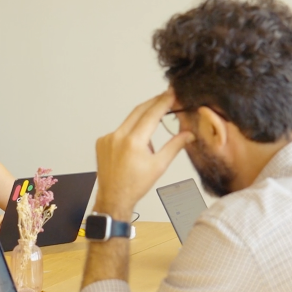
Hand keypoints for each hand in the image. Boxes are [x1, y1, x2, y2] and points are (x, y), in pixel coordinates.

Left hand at [93, 90, 194, 218]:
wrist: (114, 197)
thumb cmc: (136, 185)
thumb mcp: (159, 165)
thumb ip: (175, 146)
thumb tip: (189, 134)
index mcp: (134, 142)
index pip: (152, 114)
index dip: (164, 101)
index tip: (172, 93)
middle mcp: (118, 137)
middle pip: (139, 111)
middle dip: (154, 103)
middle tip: (166, 97)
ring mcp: (107, 138)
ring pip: (129, 121)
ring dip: (142, 120)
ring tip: (150, 136)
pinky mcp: (101, 141)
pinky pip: (119, 130)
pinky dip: (129, 132)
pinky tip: (134, 146)